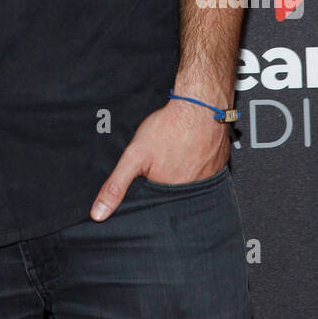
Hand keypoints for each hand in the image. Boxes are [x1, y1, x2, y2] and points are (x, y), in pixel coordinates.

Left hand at [89, 98, 230, 220]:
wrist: (201, 105)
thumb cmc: (170, 127)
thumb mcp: (134, 156)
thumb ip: (116, 185)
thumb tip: (99, 213)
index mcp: (171, 195)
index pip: (155, 206)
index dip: (148, 192)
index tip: (149, 175)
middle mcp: (193, 192)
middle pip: (172, 194)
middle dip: (164, 181)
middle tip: (164, 158)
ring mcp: (208, 180)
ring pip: (189, 182)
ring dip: (181, 172)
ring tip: (176, 154)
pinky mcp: (218, 167)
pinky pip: (204, 171)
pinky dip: (196, 164)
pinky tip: (189, 151)